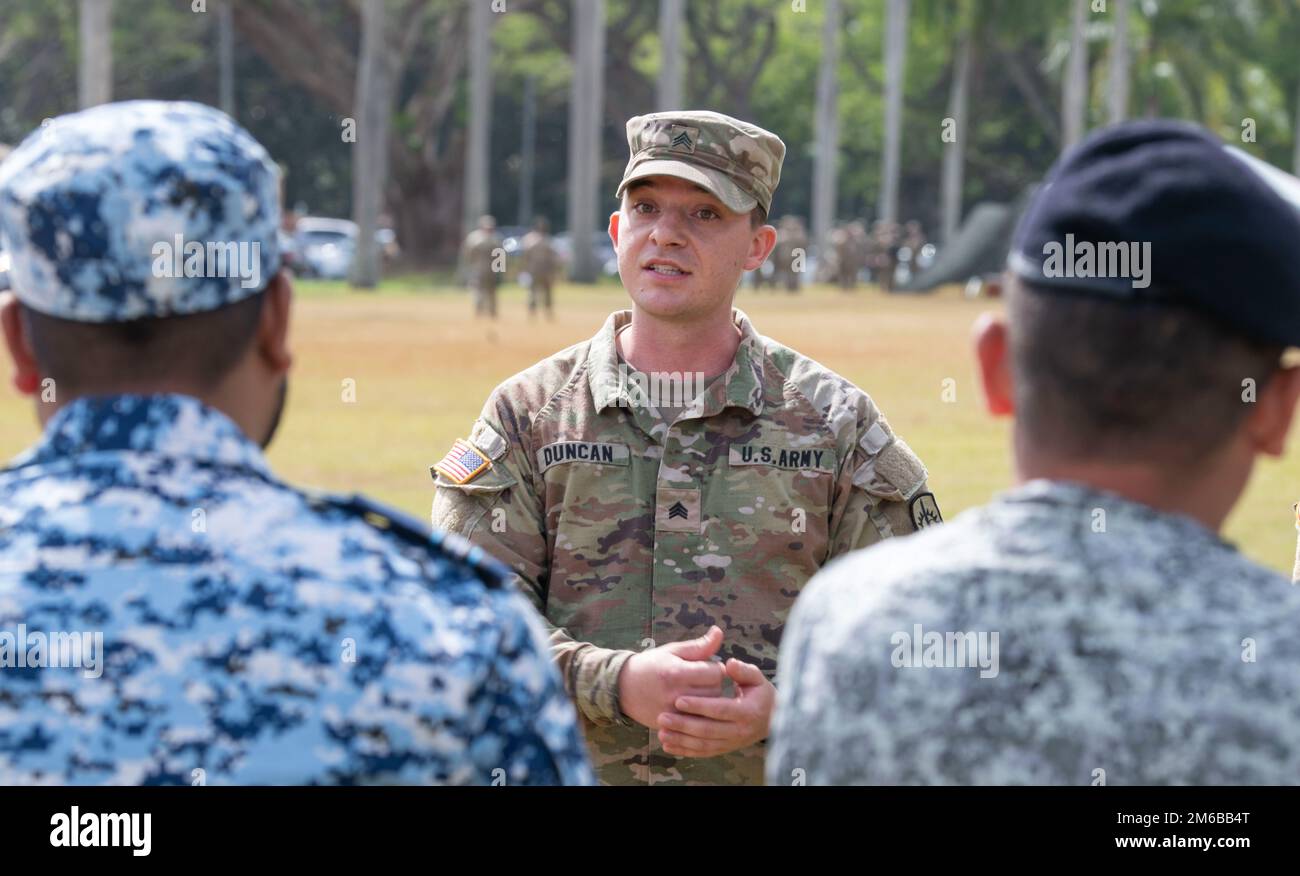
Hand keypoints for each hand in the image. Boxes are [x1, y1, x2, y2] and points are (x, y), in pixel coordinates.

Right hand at [617, 626, 726, 728]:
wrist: (622, 687)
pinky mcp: (670, 726)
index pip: (715, 673)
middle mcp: (675, 694)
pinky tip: (693, 708)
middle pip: (715, 692)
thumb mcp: (672, 651)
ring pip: (708, 710)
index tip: (709, 667)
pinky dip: (698, 717)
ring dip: (709, 702)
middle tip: (705, 681)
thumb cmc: (651, 665)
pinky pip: (695, 725)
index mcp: (677, 672)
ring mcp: (673, 713)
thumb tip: (719, 632)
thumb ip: (698, 645)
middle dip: (715, 685)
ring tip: (699, 694)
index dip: (716, 668)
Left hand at [656, 658, 774, 757]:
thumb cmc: (760, 693)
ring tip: (661, 731)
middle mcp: (740, 731)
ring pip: (703, 744)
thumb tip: (729, 664)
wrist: (772, 718)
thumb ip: (743, 670)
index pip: (720, 709)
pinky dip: (685, 750)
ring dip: (681, 739)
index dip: (699, 706)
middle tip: (662, 717)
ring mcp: (732, 742)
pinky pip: (703, 752)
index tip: (679, 700)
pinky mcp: (725, 749)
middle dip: (684, 724)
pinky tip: (668, 745)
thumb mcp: (757, 678)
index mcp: (747, 711)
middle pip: (708, 729)